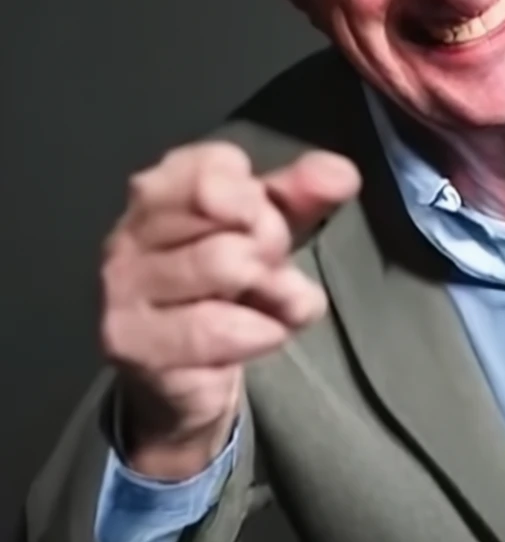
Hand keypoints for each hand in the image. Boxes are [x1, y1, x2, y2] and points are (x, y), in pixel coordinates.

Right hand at [99, 141, 359, 477]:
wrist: (188, 377)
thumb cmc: (232, 287)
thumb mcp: (273, 229)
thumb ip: (303, 194)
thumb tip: (342, 174)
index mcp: (161, 191)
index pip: (215, 164)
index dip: (259, 194)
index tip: (265, 217)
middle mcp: (129, 234)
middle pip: (227, 211)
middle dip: (271, 240)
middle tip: (271, 267)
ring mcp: (124, 292)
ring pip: (226, 263)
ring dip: (275, 289)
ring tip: (273, 302)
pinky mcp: (135, 348)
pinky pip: (220, 327)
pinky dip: (262, 332)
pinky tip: (261, 334)